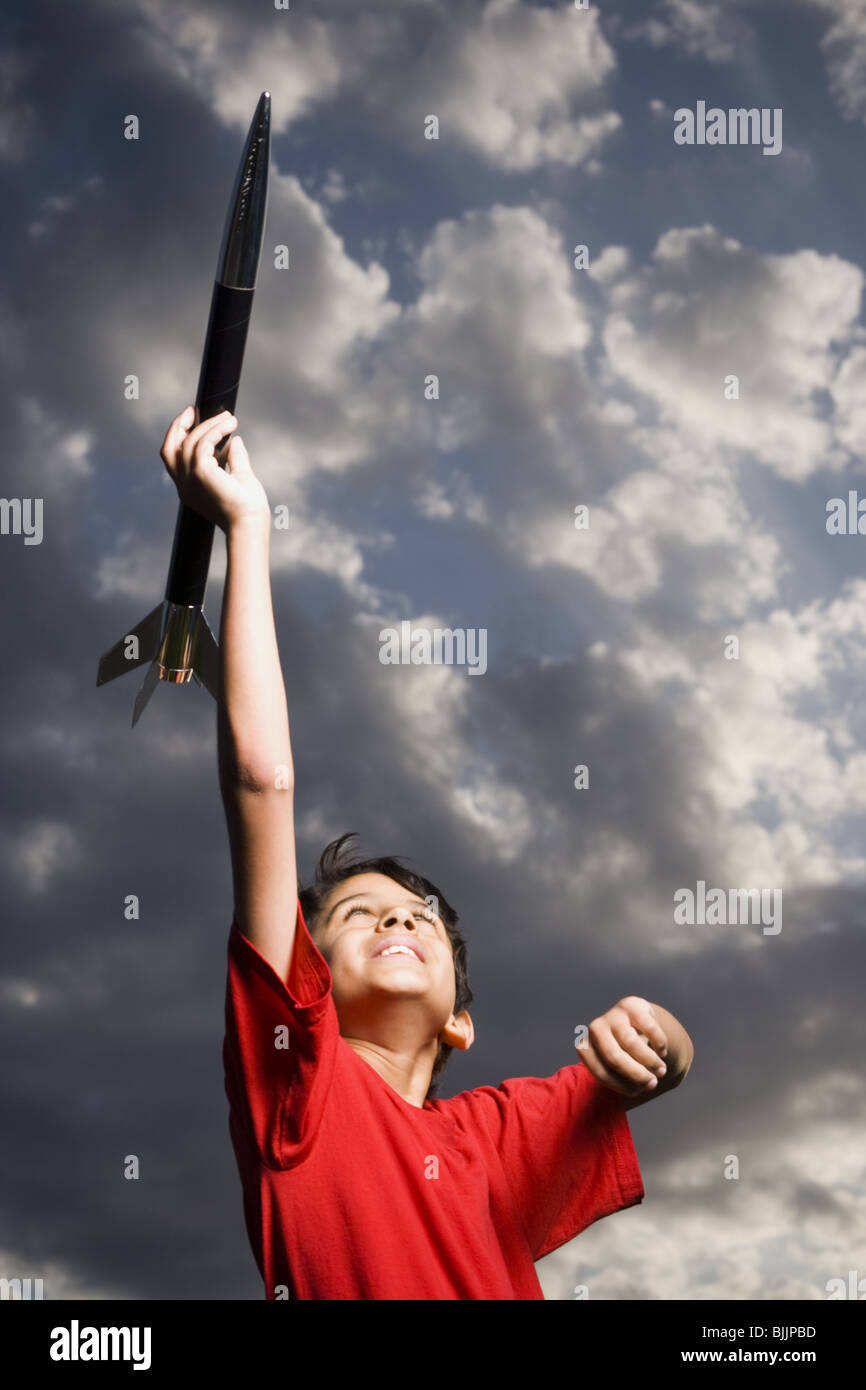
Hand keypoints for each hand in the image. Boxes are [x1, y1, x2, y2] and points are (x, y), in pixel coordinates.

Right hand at [160, 405, 270, 532]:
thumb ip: (235, 458)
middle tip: (193, 410)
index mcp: (189, 488)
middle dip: (178, 426)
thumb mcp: (239, 477)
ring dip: (209, 425)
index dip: (179, 436)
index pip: (174, 457)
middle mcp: (184, 485)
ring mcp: (190, 480)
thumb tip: (235, 440)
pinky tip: (230, 426)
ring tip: (229, 419)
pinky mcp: (201, 473)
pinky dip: (216, 430)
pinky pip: (204, 442)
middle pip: (168, 448)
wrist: (250, 524)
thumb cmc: (247, 508)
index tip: (193, 419)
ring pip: (190, 441)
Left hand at [577, 996, 668, 1096]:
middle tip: (653, 1083)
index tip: (638, 1091)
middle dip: (637, 1074)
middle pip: (614, 1058)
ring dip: (650, 1061)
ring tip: (661, 1071)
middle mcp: (595, 1029)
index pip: (601, 1072)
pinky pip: (648, 1028)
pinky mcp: (631, 1005)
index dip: (622, 1085)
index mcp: (586, 1048)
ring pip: (632, 1043)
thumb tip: (646, 1083)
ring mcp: (612, 1015)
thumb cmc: (625, 1053)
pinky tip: (662, 1052)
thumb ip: (628, 1079)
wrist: (636, 1024)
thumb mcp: (619, 1070)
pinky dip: (659, 1044)